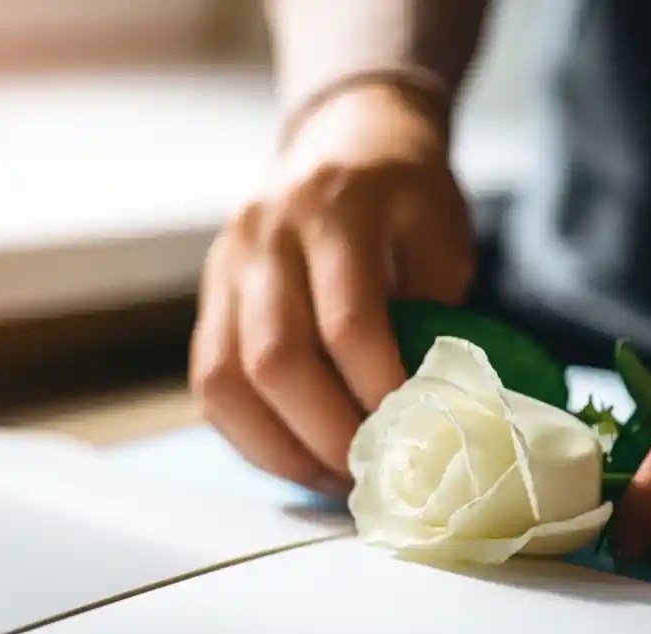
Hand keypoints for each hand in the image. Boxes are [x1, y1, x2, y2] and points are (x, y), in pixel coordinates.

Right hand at [190, 84, 475, 496]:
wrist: (346, 136)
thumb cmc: (406, 192)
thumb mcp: (441, 235)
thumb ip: (434, 315)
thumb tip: (433, 419)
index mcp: (334, 206)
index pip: (347, 321)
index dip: (379, 392)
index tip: (416, 438)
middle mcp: (266, 233)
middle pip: (275, 358)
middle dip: (329, 434)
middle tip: (375, 474)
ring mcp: (226, 264)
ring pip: (226, 380)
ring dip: (282, 447)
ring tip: (335, 479)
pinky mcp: (209, 295)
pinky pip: (210, 383)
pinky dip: (252, 434)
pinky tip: (298, 457)